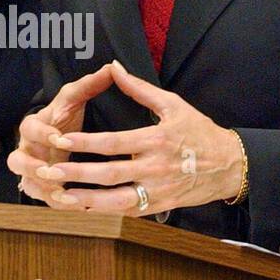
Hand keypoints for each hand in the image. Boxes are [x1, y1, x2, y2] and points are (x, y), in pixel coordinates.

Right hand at [7, 64, 114, 207]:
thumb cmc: (66, 117)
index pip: (29, 127)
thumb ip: (89, 86)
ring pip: (26, 182)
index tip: (59, 136)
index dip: (42, 133)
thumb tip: (111, 67)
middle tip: (49, 170)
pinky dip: (55, 201)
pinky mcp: (40, 186)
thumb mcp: (75, 100)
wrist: (60, 138)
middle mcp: (28, 149)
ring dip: (41, 188)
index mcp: (34, 126)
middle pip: (16, 160)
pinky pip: (42, 197)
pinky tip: (73, 204)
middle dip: (31, 166)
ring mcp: (31, 170)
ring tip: (60, 193)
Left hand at [20, 59, 243, 215]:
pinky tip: (83, 208)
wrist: (230, 165)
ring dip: (86, 199)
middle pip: (109, 173)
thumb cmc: (200, 131)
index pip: (113, 143)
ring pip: (115, 199)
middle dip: (76, 173)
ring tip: (60, 196)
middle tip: (49, 170)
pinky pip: (127, 211)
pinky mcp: (159, 206)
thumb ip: (139, 89)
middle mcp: (155, 167)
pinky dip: (104, 211)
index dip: (84, 142)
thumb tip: (114, 68)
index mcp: (156, 140)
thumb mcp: (173, 104)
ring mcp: (158, 190)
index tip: (60, 140)